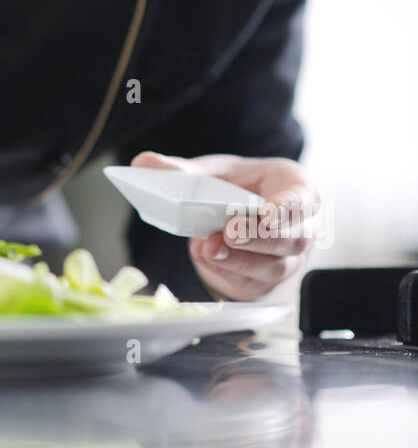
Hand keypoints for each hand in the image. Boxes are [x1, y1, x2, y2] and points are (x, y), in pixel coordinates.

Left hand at [130, 150, 320, 299]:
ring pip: (273, 267)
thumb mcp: (213, 172)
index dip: (290, 207)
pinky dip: (225, 274)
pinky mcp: (264, 283)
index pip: (304, 199)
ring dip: (239, 260)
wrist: (235, 211)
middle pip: (292, 239)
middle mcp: (301, 228)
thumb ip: (182, 170)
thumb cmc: (234, 187)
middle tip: (229, 232)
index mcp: (298, 189)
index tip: (268, 212)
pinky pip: (251, 285)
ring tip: (207, 246)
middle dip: (259, 237)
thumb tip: (143, 162)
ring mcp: (287, 260)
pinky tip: (204, 257)